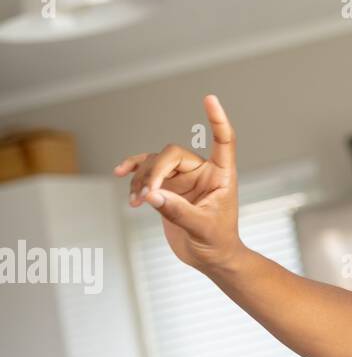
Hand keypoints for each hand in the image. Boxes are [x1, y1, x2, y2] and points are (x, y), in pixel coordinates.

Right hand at [114, 95, 243, 271]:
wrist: (210, 258)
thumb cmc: (217, 241)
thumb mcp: (201, 227)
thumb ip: (177, 210)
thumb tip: (151, 193)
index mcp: (221, 174)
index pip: (223, 140)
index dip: (217, 120)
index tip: (209, 99)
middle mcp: (202, 171)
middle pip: (173, 154)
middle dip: (155, 170)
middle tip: (145, 194)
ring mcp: (183, 178)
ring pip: (156, 163)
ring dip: (141, 178)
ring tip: (136, 200)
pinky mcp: (167, 188)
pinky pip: (147, 173)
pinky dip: (135, 175)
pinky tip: (123, 176)